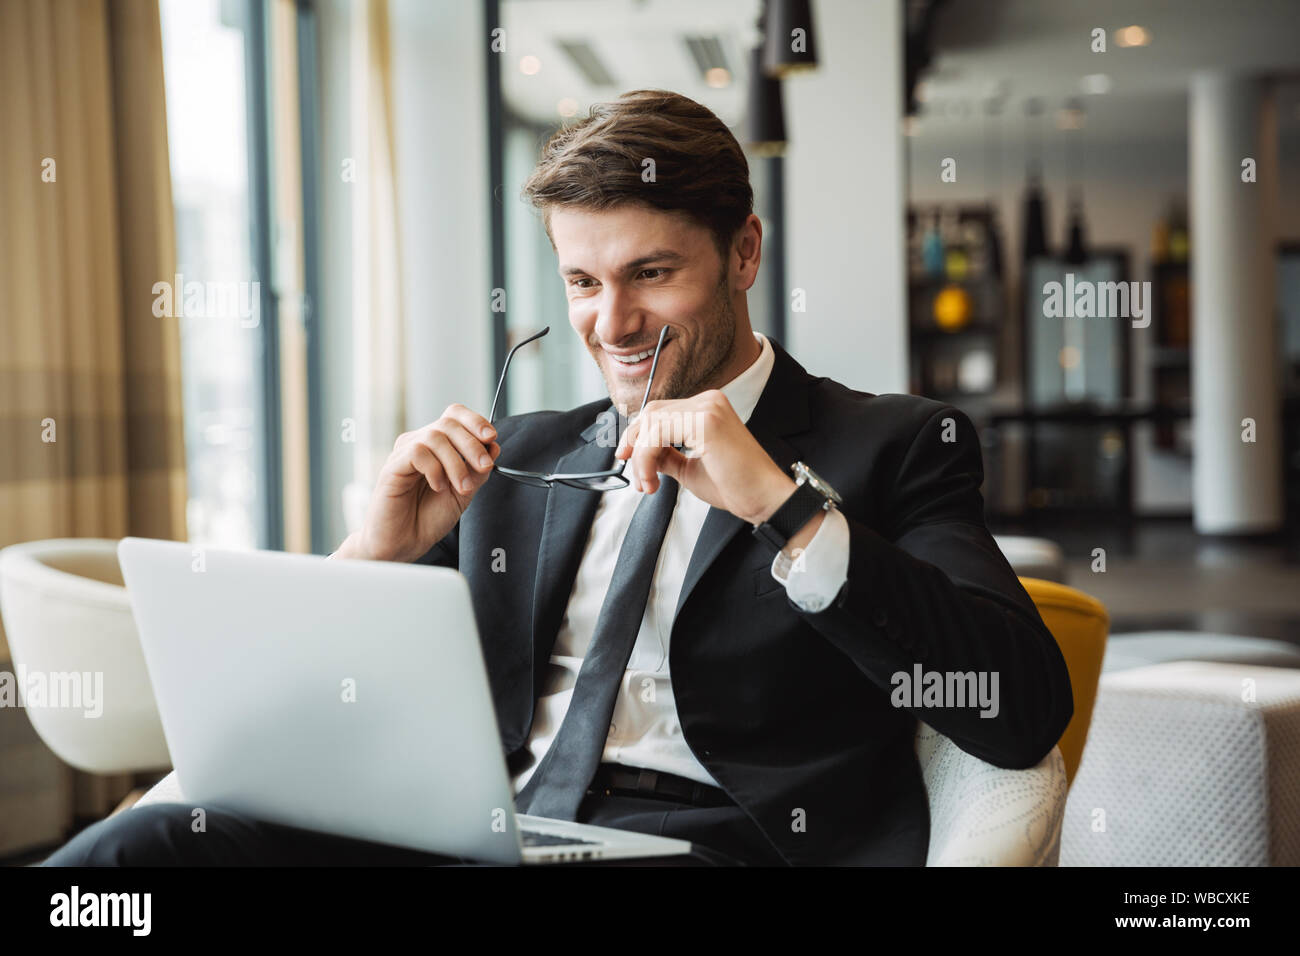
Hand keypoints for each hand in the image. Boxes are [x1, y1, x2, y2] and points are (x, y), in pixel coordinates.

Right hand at [339, 404, 500, 562]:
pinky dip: (435, 469)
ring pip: (435, 437)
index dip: (475, 421)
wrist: (404, 544)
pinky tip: (438, 486)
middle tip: (484, 467)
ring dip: (456, 463)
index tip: (491, 438)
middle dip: (472, 444)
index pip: (454, 415)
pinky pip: (417, 452)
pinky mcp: (393, 466)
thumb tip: (493, 446)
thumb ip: (478, 470)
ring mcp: (404, 453)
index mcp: (437, 446)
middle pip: (448, 423)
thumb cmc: (428, 518)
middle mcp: (419, 444)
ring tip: (461, 487)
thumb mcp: (464, 493)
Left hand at [614, 390, 794, 524]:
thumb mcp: (690, 468)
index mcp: (707, 407)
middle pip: (651, 412)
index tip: (626, 458)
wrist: (765, 498)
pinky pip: (659, 435)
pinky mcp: (706, 422)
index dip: (637, 434)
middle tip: (634, 475)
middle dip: (633, 444)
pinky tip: (654, 482)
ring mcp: (707, 408)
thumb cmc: (737, 486)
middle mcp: (708, 401)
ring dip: (641, 458)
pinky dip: (647, 460)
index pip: (660, 411)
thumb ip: (667, 455)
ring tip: (648, 485)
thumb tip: (642, 454)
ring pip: (651, 424)